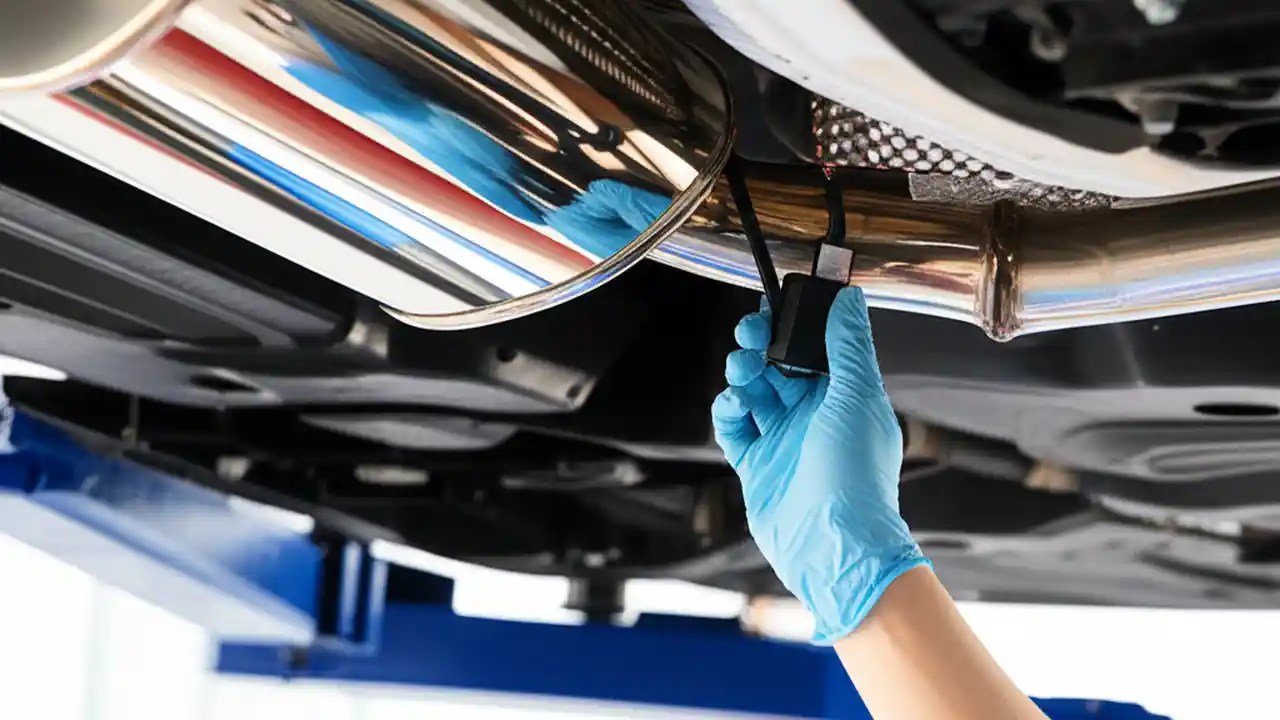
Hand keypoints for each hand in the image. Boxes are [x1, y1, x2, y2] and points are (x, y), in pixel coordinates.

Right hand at [712, 287, 928, 642]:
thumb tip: (849, 299)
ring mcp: (783, 439)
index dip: (793, 325)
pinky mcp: (757, 465)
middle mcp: (813, 415)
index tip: (774, 304)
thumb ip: (848, 346)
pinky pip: (734, 427)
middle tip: (750, 332)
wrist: (834, 544)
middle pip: (778, 364)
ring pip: (752, 390)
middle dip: (761, 343)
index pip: (814, 347)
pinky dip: (727, 411)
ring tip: (743, 369)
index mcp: (843, 396)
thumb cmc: (856, 477)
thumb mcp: (857, 398)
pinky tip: (732, 404)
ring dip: (742, 372)